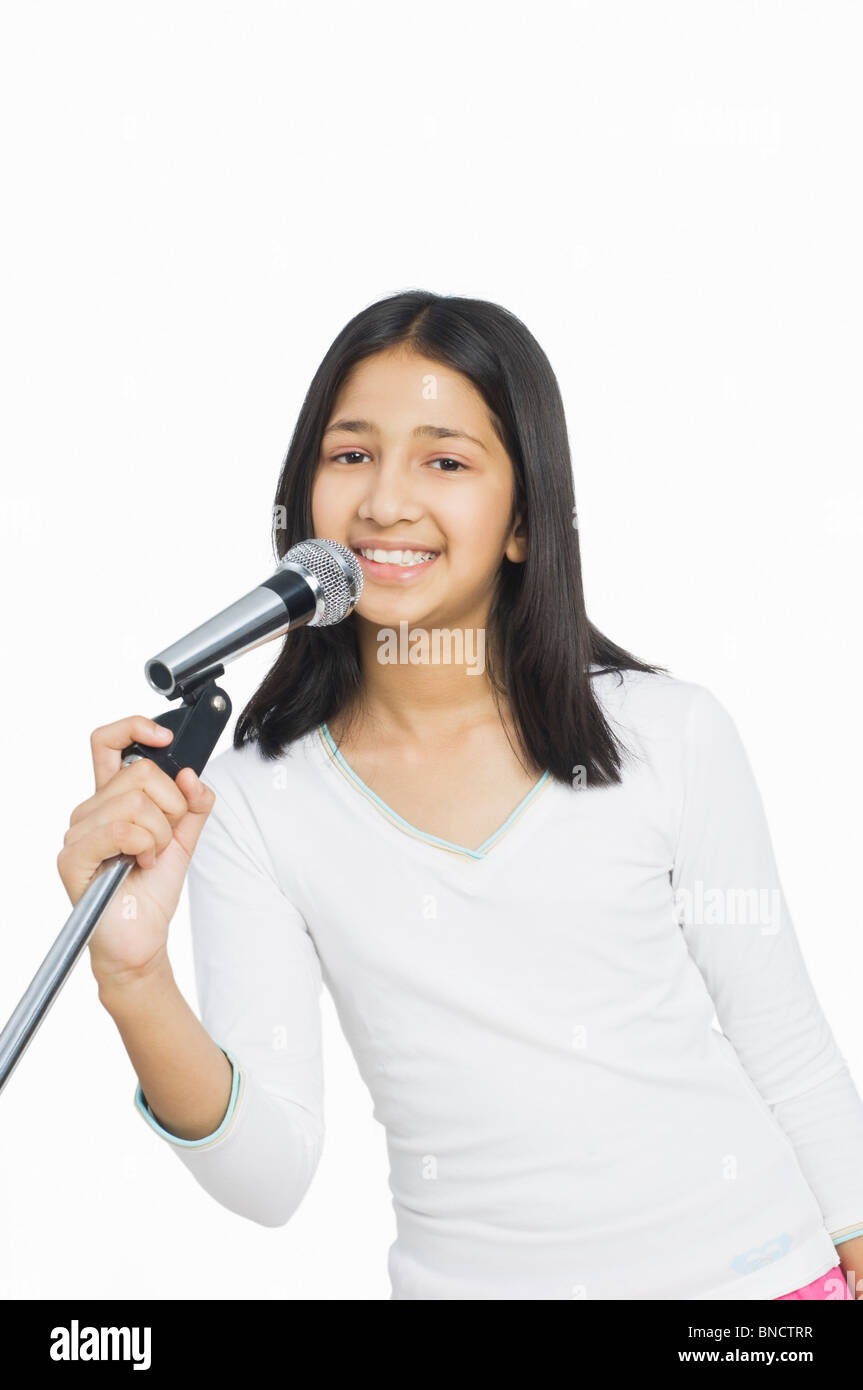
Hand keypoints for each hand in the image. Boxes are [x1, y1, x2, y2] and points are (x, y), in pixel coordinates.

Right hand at [56, 715, 215, 986]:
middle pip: (139, 772)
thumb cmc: (152, 891)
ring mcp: (78, 832)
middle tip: (166, 838)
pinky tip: (140, 865)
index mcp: (112, 799)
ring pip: (134, 802)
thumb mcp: (184, 840)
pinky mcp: (73, 857)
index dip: (135, 728)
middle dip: (170, 805)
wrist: (141, 939)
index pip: (108, 743)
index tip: (166, 738)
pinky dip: (145, 846)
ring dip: (159, 834)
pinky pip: (121, 829)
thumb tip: (193, 774)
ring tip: (151, 857)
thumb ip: (193, 804)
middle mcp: (90, 810)